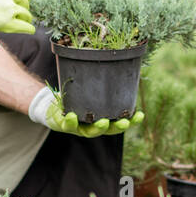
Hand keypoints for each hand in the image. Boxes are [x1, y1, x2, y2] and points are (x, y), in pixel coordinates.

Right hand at [0, 0, 33, 35]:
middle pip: (25, 1)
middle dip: (24, 7)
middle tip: (21, 12)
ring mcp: (9, 9)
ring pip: (26, 14)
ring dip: (26, 18)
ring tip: (24, 22)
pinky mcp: (8, 23)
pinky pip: (26, 26)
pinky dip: (29, 29)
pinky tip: (29, 30)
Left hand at [28, 86, 143, 136]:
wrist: (54, 107)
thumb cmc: (78, 97)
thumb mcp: (92, 91)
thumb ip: (105, 85)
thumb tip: (125, 65)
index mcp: (104, 119)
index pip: (120, 122)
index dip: (132, 121)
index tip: (141, 116)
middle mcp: (93, 126)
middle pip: (108, 130)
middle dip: (117, 127)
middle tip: (124, 122)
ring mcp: (79, 127)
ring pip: (90, 131)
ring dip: (98, 127)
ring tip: (103, 122)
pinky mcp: (64, 124)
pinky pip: (68, 124)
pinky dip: (70, 121)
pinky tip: (72, 116)